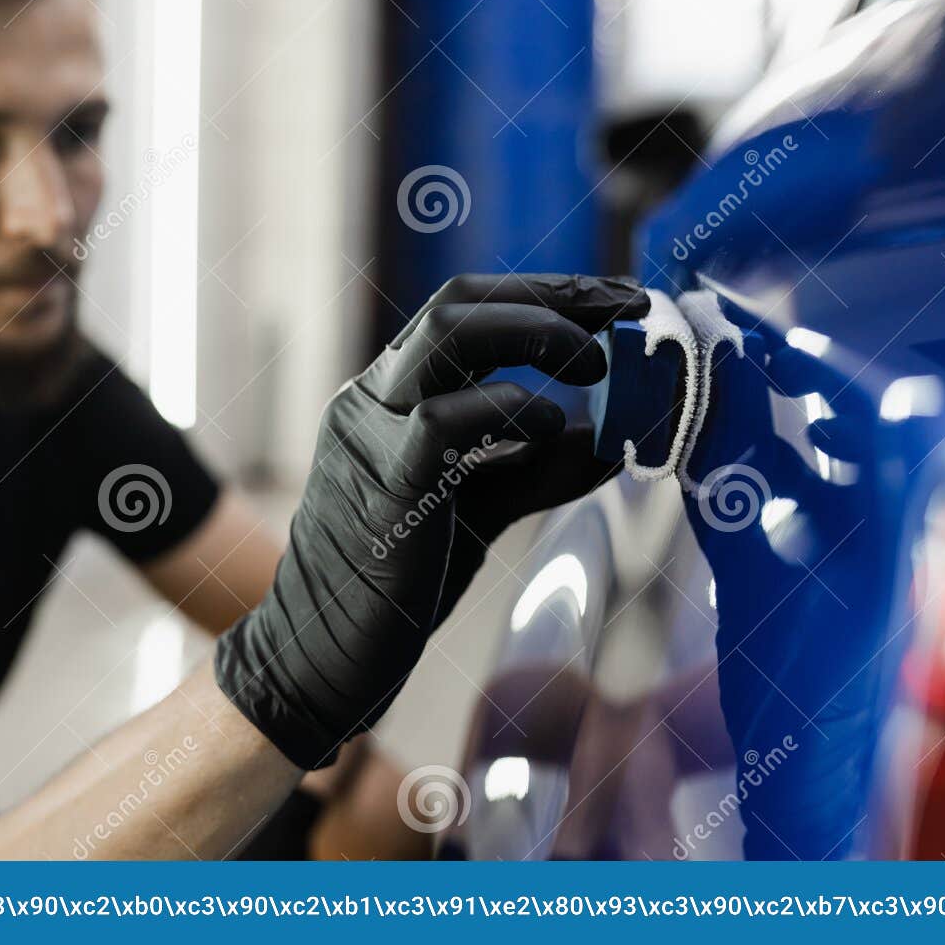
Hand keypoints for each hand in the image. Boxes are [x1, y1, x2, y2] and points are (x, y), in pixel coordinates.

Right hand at [213, 273, 647, 769]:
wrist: (322, 651)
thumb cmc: (395, 579)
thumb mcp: (481, 506)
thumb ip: (538, 469)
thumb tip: (614, 440)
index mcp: (390, 394)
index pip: (465, 309)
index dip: (545, 294)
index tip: (615, 300)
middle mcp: (374, 397)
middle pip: (458, 303)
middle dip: (551, 296)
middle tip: (622, 313)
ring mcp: (373, 431)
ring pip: (448, 334)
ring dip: (537, 332)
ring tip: (597, 360)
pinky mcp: (386, 482)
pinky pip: (447, 418)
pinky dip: (513, 408)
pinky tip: (558, 425)